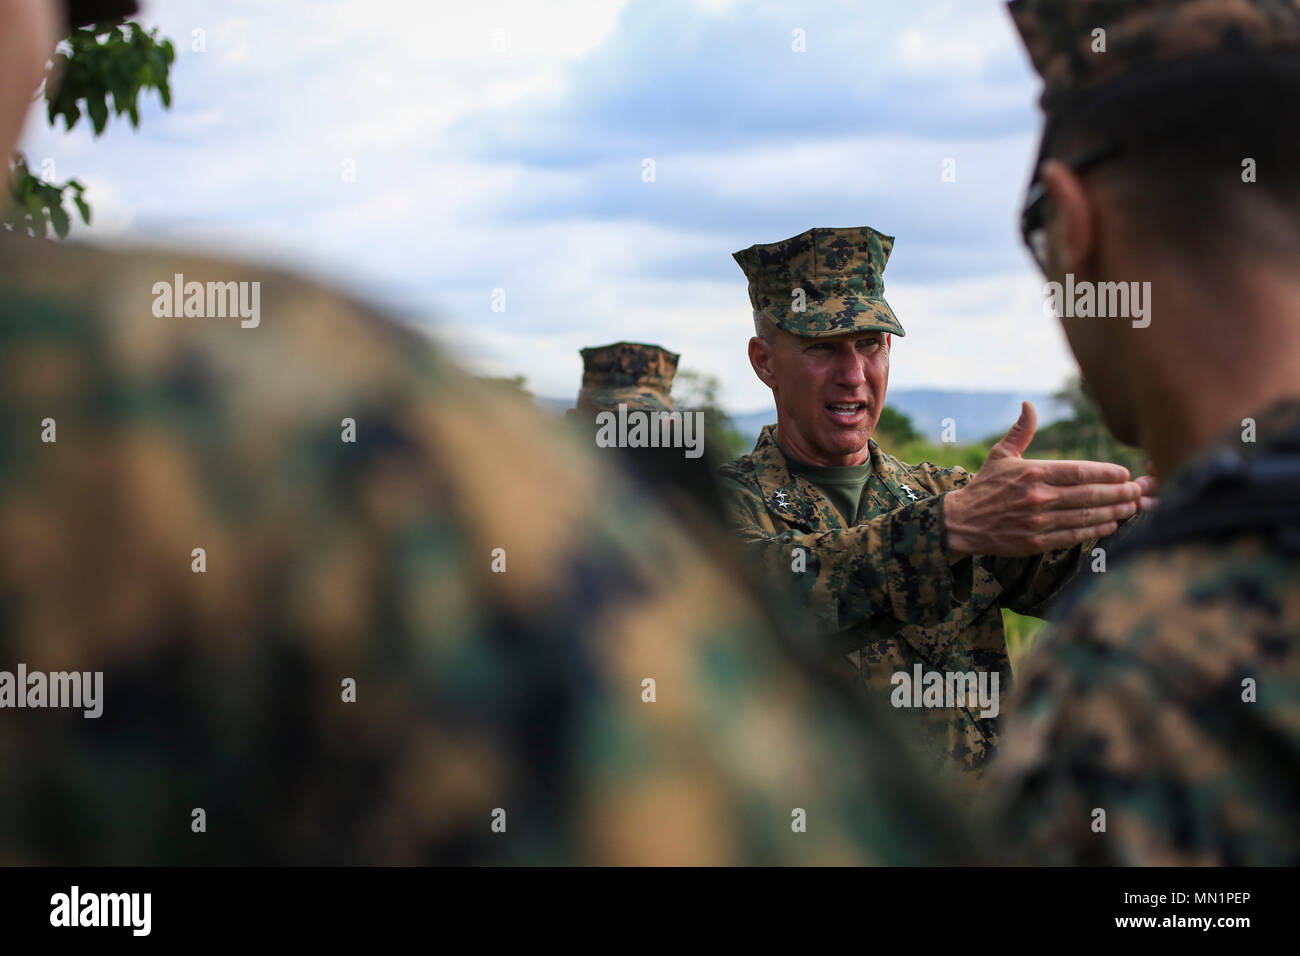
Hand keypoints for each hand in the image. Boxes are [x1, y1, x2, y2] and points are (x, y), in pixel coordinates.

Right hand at [943, 401, 1142, 558]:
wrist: (961, 523)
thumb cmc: (985, 486)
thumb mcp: (1000, 455)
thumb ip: (1021, 431)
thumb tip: (1029, 405)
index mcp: (1032, 472)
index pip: (1079, 471)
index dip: (1106, 473)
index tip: (1124, 473)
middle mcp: (1038, 497)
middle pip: (1089, 495)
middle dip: (1118, 493)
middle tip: (1138, 491)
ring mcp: (1038, 521)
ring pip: (1085, 516)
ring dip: (1113, 512)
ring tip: (1132, 507)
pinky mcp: (1036, 542)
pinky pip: (1073, 535)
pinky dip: (1095, 530)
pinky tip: (1111, 524)